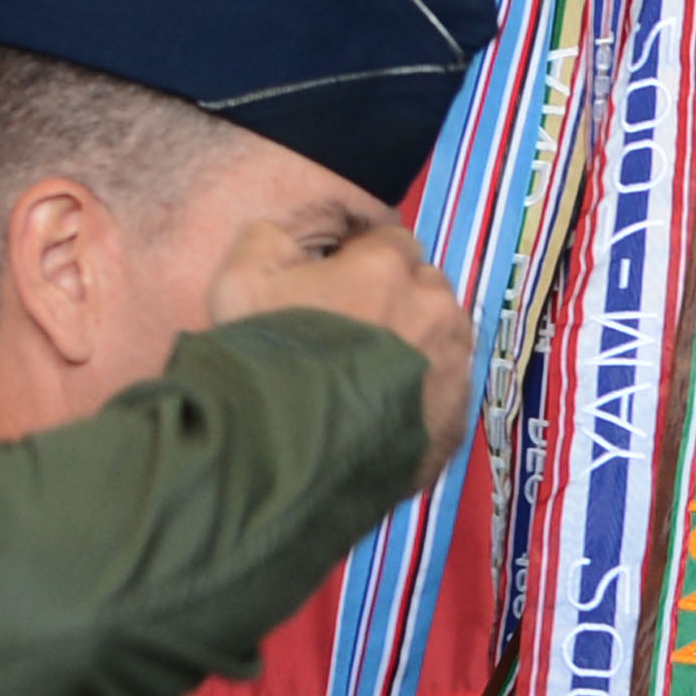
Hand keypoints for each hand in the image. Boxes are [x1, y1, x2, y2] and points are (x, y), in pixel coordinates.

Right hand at [208, 213, 473, 487]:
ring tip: (371, 378)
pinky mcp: (456, 422)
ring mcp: (453, 367)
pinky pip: (447, 395)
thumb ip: (270, 240)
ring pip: (445, 340)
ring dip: (418, 347)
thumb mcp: (238, 280)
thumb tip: (289, 237)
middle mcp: (434, 309)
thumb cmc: (262, 361)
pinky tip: (384, 414)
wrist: (284, 458)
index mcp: (388, 267)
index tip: (338, 289)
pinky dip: (424, 398)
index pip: (391, 242)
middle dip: (398, 302)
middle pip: (425, 290)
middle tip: (353, 336)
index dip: (362, 263)